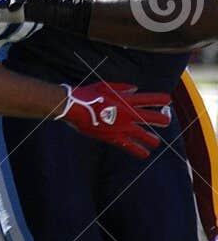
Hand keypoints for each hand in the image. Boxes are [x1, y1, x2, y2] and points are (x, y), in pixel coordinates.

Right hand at [56, 82, 171, 158]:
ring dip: (152, 139)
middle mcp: (128, 114)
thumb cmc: (87, 94)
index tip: (168, 101)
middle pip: (153, 118)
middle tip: (166, 121)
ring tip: (156, 143)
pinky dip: (137, 150)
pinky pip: (128, 145)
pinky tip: (144, 154)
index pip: (151, 99)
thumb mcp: (106, 86)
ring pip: (144, 135)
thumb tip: (135, 89)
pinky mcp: (112, 136)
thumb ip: (123, 87)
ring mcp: (121, 127)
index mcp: (127, 100)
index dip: (162, 100)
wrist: (73, 108)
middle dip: (163, 120)